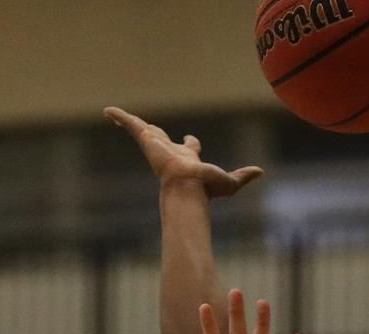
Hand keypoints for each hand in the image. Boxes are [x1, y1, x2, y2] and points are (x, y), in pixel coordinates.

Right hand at [105, 107, 263, 197]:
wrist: (187, 187)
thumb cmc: (206, 188)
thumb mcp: (230, 182)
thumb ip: (243, 176)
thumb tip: (261, 173)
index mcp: (187, 160)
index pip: (189, 148)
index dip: (191, 143)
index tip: (192, 140)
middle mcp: (169, 152)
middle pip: (161, 139)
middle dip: (155, 134)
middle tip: (148, 129)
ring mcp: (156, 146)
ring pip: (140, 130)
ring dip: (128, 122)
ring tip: (114, 114)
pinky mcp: (147, 141)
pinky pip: (131, 125)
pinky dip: (120, 117)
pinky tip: (107, 110)